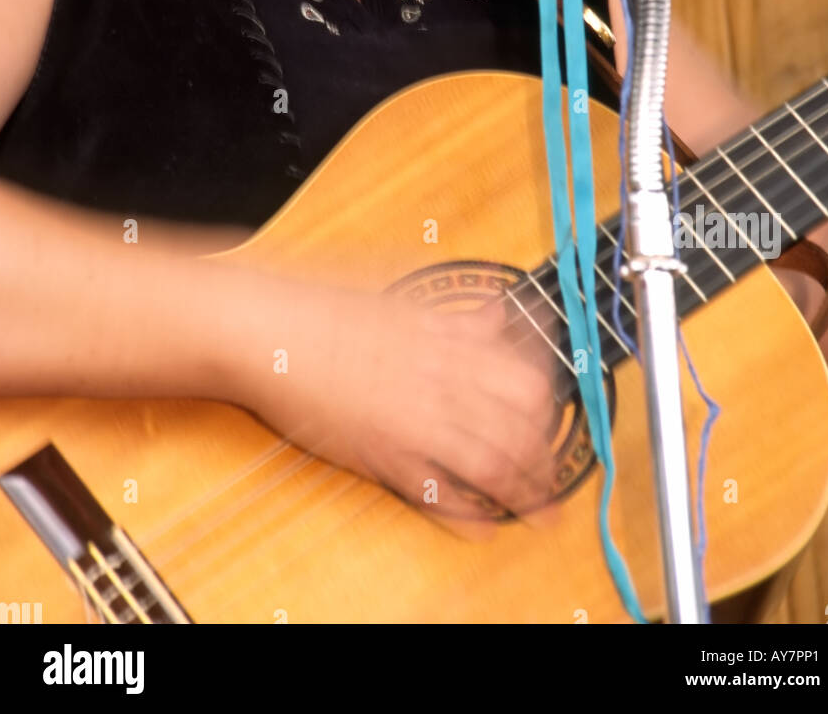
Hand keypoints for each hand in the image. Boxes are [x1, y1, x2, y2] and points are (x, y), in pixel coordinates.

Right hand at [226, 277, 562, 529]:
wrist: (272, 334)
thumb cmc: (330, 311)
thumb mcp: (405, 302)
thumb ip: (461, 316)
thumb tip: (502, 313)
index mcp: (449, 342)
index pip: (525, 379)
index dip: (548, 405)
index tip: (552, 418)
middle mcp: (441, 383)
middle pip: (520, 428)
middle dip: (547, 458)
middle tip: (554, 475)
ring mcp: (414, 422)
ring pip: (491, 464)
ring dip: (524, 492)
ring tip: (540, 510)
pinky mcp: (384, 456)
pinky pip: (438, 492)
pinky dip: (468, 512)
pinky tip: (485, 524)